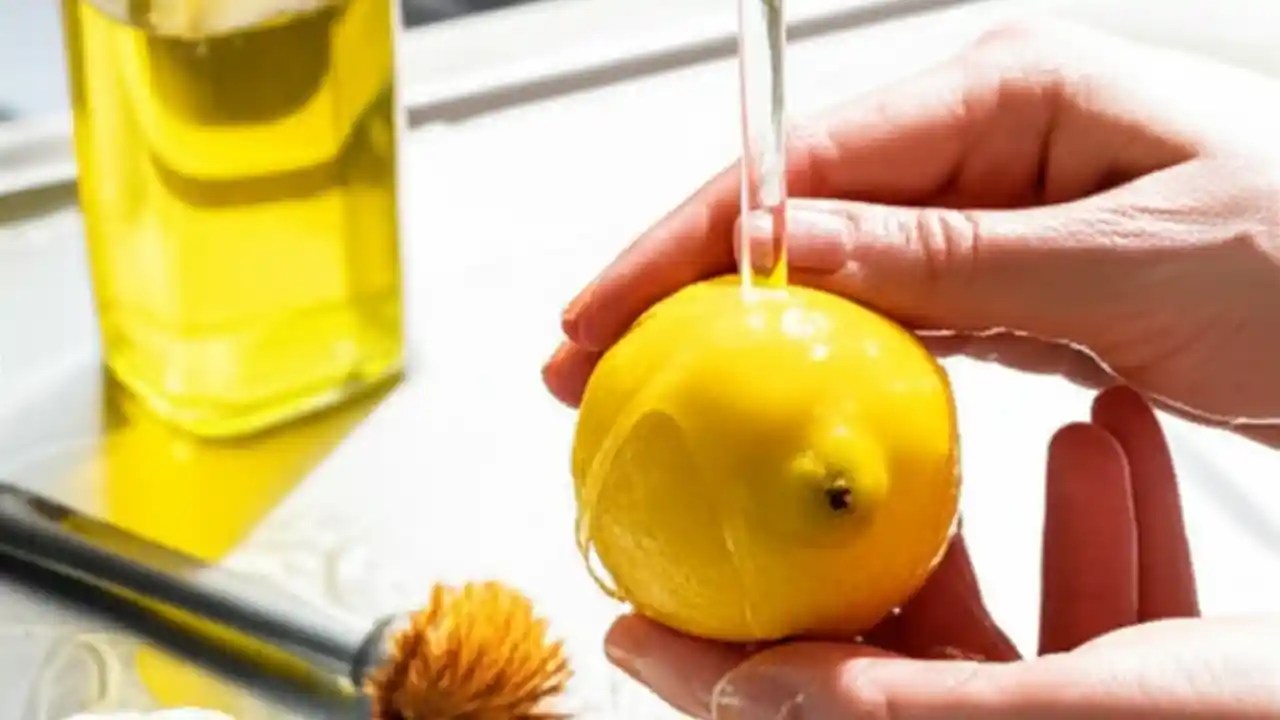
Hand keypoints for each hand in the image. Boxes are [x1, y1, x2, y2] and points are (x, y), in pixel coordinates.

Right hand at [543, 20, 1279, 444]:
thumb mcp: (1124, 262)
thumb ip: (950, 259)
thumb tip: (795, 254)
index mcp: (1009, 92)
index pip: (807, 163)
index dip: (691, 238)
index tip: (611, 303)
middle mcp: (985, 140)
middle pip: (794, 210)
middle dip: (683, 283)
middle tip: (590, 354)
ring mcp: (987, 208)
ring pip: (827, 266)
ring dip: (738, 328)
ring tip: (649, 381)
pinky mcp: (1000, 274)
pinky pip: (886, 310)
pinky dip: (821, 355)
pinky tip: (765, 389)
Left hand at [601, 386, 1279, 718]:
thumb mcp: (1082, 710)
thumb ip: (902, 706)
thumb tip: (740, 688)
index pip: (787, 717)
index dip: (697, 667)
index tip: (629, 596)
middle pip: (886, 643)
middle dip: (863, 546)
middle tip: (823, 456)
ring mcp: (1081, 707)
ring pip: (1007, 605)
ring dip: (1008, 510)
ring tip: (1026, 419)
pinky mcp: (1153, 679)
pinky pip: (1111, 595)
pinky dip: (1112, 520)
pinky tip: (1113, 436)